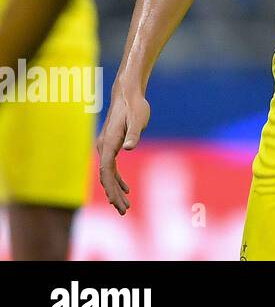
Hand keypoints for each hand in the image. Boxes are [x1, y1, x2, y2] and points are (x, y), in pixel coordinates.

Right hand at [96, 87, 150, 213]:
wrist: (128, 94)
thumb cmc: (135, 106)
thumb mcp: (138, 119)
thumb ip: (134, 134)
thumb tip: (128, 148)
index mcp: (109, 143)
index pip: (107, 171)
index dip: (111, 188)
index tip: (116, 202)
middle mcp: (104, 147)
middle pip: (107, 177)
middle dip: (114, 195)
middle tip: (124, 211)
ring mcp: (106, 147)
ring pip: (108, 174)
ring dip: (116, 190)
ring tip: (124, 206)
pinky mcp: (111, 145)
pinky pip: (111, 168)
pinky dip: (117, 180)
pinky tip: (125, 189)